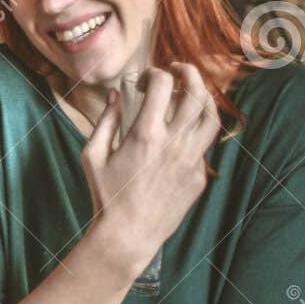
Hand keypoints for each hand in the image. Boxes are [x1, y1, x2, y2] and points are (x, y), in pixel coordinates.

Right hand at [81, 63, 218, 266]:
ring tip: (192, 93)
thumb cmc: (105, 195)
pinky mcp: (199, 176)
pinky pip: (204, 146)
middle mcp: (174, 143)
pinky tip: (181, 135)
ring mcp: (192, 160)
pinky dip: (196, 132)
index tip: (146, 79)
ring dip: (204, 97)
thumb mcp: (92, 155)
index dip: (155, 73)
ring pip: (212, 117)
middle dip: (188, 73)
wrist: (129, 233)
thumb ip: (105, 121)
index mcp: (145, 134)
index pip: (163, 84)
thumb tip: (113, 96)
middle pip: (197, 92)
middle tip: (178, 70)